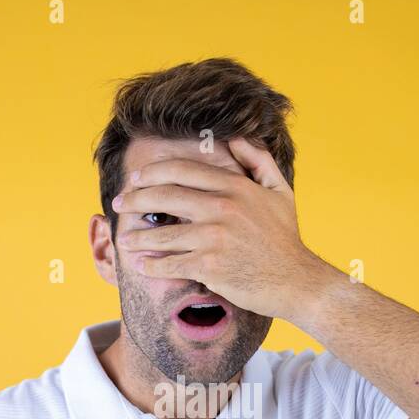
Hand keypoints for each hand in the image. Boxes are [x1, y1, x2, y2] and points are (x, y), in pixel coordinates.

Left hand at [111, 137, 335, 322]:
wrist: (297, 281)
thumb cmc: (286, 239)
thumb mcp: (280, 191)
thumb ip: (259, 160)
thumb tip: (237, 137)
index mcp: (235, 187)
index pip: (182, 171)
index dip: (153, 173)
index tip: (137, 179)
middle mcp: (222, 208)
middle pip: (164, 196)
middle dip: (135, 199)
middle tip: (120, 203)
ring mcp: (214, 238)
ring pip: (163, 234)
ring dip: (137, 236)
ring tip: (125, 238)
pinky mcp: (210, 267)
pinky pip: (171, 264)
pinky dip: (152, 266)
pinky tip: (140, 265)